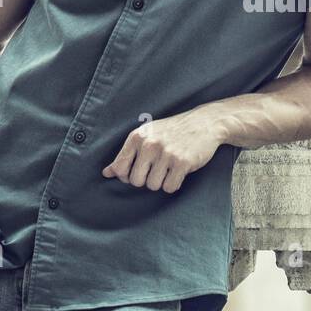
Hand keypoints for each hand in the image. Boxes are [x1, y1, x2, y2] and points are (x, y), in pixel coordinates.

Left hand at [102, 110, 222, 193]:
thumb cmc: (173, 131)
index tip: (139, 171)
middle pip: (136, 181)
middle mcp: (149, 144)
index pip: (120, 169)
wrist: (204, 123)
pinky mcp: (182, 162)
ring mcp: (166, 153)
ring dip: (162, 181)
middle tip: (158, 168)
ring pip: (153, 186)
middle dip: (147, 180)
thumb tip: (106, 173)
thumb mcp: (147, 136)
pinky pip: (170, 187)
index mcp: (137, 137)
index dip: (127, 176)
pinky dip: (174, 183)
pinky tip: (179, 171)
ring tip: (170, 167)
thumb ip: (126, 154)